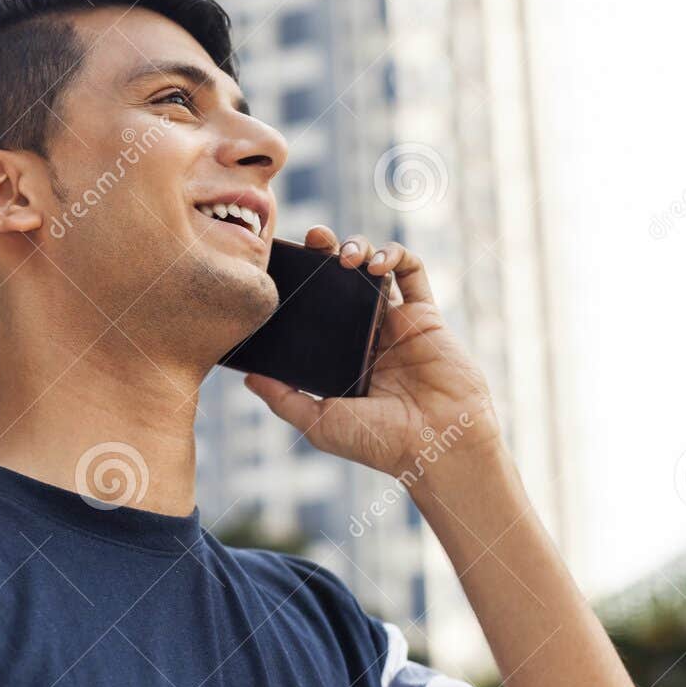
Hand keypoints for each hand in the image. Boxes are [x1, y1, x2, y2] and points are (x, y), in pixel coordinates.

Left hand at [242, 225, 503, 481]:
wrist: (437, 447)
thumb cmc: (381, 443)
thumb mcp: (320, 424)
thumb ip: (284, 399)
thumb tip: (248, 378)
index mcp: (340, 357)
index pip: (313, 308)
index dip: (299, 283)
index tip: (281, 264)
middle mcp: (366, 335)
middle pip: (341, 281)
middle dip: (325, 252)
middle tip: (312, 239)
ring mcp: (396, 324)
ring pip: (375, 268)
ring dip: (359, 248)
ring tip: (346, 257)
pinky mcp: (426, 316)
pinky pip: (414, 273)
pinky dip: (397, 255)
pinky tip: (378, 261)